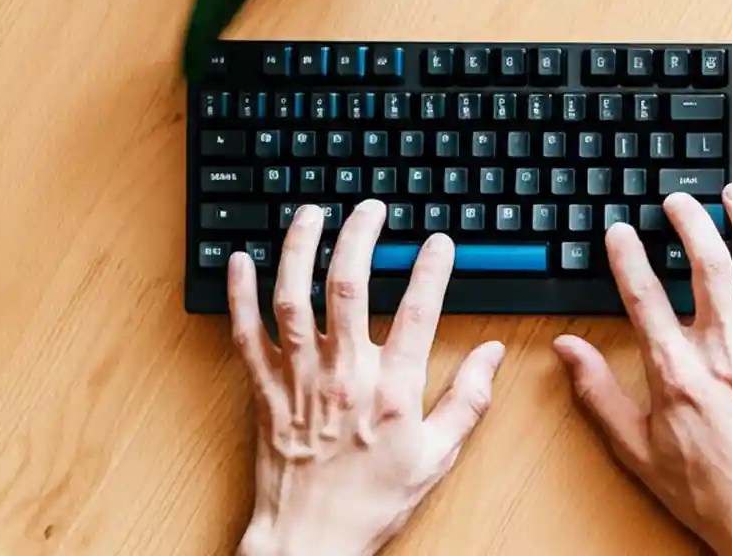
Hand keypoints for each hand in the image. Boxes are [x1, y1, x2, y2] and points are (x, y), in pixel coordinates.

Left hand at [228, 201, 504, 555]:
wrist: (310, 541)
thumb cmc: (371, 502)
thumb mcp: (436, 458)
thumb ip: (468, 402)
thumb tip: (492, 356)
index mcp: (391, 390)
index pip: (418, 311)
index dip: (432, 269)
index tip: (438, 243)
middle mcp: (343, 374)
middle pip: (349, 287)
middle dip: (361, 237)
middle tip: (371, 209)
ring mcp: (298, 379)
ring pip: (294, 297)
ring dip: (300, 248)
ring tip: (310, 214)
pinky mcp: (263, 390)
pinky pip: (245, 333)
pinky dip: (239, 295)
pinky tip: (241, 260)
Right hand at [554, 184, 731, 555]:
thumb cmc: (704, 489)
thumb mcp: (634, 448)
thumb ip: (597, 393)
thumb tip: (568, 350)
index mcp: (678, 374)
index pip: (645, 298)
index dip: (627, 257)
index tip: (618, 231)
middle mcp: (724, 355)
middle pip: (709, 268)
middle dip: (691, 222)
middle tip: (677, 200)